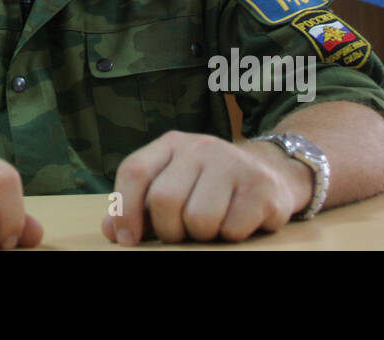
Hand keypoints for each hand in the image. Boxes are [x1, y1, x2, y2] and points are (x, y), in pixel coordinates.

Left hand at [101, 131, 312, 244]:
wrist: (272, 173)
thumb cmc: (210, 187)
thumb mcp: (173, 187)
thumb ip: (139, 208)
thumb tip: (111, 231)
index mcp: (171, 144)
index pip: (134, 171)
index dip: (126, 210)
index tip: (128, 240)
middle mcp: (201, 146)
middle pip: (165, 200)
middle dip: (169, 230)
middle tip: (182, 234)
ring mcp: (233, 163)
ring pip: (199, 219)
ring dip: (202, 236)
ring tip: (212, 226)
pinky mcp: (261, 187)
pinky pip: (232, 229)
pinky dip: (230, 236)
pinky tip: (238, 222)